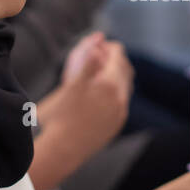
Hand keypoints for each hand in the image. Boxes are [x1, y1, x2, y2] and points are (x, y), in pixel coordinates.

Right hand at [28, 38, 133, 189]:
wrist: (64, 149)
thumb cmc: (63, 114)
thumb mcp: (73, 84)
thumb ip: (88, 61)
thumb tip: (98, 40)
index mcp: (110, 85)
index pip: (118, 58)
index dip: (112, 48)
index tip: (105, 43)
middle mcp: (120, 99)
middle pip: (125, 72)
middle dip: (117, 60)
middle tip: (106, 54)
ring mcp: (120, 114)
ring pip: (125, 88)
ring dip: (118, 76)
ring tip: (105, 71)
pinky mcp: (116, 125)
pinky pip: (122, 103)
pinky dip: (116, 92)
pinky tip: (106, 93)